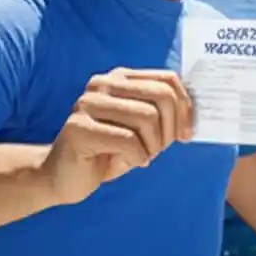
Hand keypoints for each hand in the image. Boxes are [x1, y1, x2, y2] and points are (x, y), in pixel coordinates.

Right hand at [42, 68, 193, 204]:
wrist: (62, 177)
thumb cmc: (107, 152)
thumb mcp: (140, 130)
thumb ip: (161, 114)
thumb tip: (193, 111)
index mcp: (120, 78)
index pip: (167, 80)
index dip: (184, 106)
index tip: (185, 133)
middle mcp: (103, 84)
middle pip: (161, 97)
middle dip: (169, 129)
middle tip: (159, 150)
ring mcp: (88, 104)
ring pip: (147, 118)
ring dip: (153, 146)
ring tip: (142, 156)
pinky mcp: (79, 128)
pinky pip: (128, 141)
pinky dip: (138, 157)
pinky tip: (129, 162)